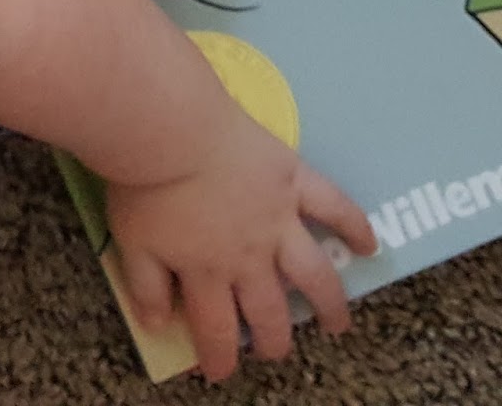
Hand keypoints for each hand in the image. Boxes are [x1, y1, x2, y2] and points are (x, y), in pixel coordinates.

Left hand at [106, 105, 376, 380]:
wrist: (169, 130)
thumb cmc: (143, 183)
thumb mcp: (132, 242)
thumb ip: (146, 287)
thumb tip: (158, 327)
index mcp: (207, 272)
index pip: (216, 328)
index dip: (219, 357)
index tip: (220, 372)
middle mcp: (250, 257)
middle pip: (268, 311)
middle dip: (273, 340)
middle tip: (276, 352)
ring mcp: (277, 220)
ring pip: (313, 274)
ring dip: (329, 302)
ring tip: (337, 323)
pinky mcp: (292, 180)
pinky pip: (333, 207)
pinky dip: (355, 226)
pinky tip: (369, 245)